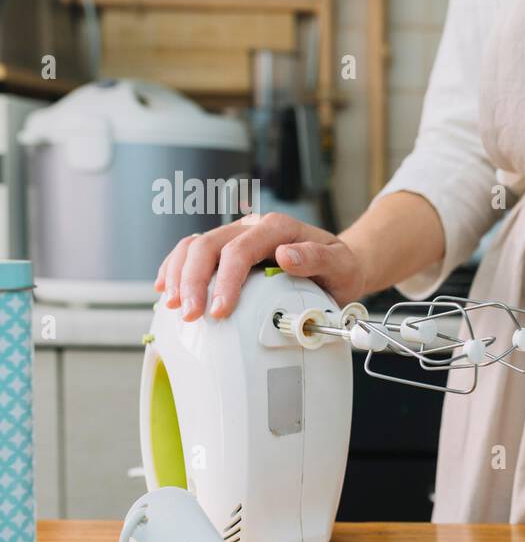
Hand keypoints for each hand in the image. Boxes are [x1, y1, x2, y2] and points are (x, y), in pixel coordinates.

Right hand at [155, 211, 364, 320]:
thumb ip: (316, 258)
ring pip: (194, 246)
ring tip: (175, 306)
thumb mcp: (341, 265)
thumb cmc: (340, 268)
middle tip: (191, 314)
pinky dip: (176, 270)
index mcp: (278, 228)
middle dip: (194, 281)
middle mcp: (253, 227)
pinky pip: (192, 252)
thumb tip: (286, 255)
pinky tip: (168, 291)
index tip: (220, 309)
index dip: (226, 279)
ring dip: (179, 276)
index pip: (240, 249)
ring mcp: (237, 237)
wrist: (339, 266)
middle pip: (209, 245)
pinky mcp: (228, 250)